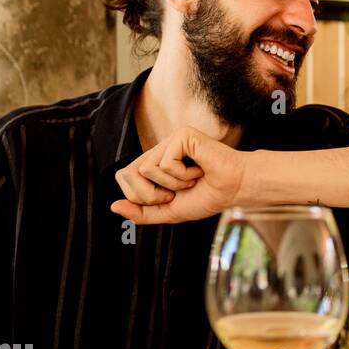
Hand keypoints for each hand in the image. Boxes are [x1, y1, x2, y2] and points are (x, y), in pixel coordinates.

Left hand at [110, 126, 247, 224]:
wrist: (234, 190)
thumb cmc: (208, 197)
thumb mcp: (169, 212)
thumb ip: (142, 213)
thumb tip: (114, 207)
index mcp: (154, 164)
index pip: (123, 178)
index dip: (141, 196)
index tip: (170, 197)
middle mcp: (158, 150)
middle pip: (126, 173)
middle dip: (151, 194)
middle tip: (177, 192)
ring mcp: (169, 141)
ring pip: (145, 169)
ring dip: (172, 185)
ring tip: (192, 178)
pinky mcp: (181, 135)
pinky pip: (165, 163)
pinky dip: (183, 175)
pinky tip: (198, 169)